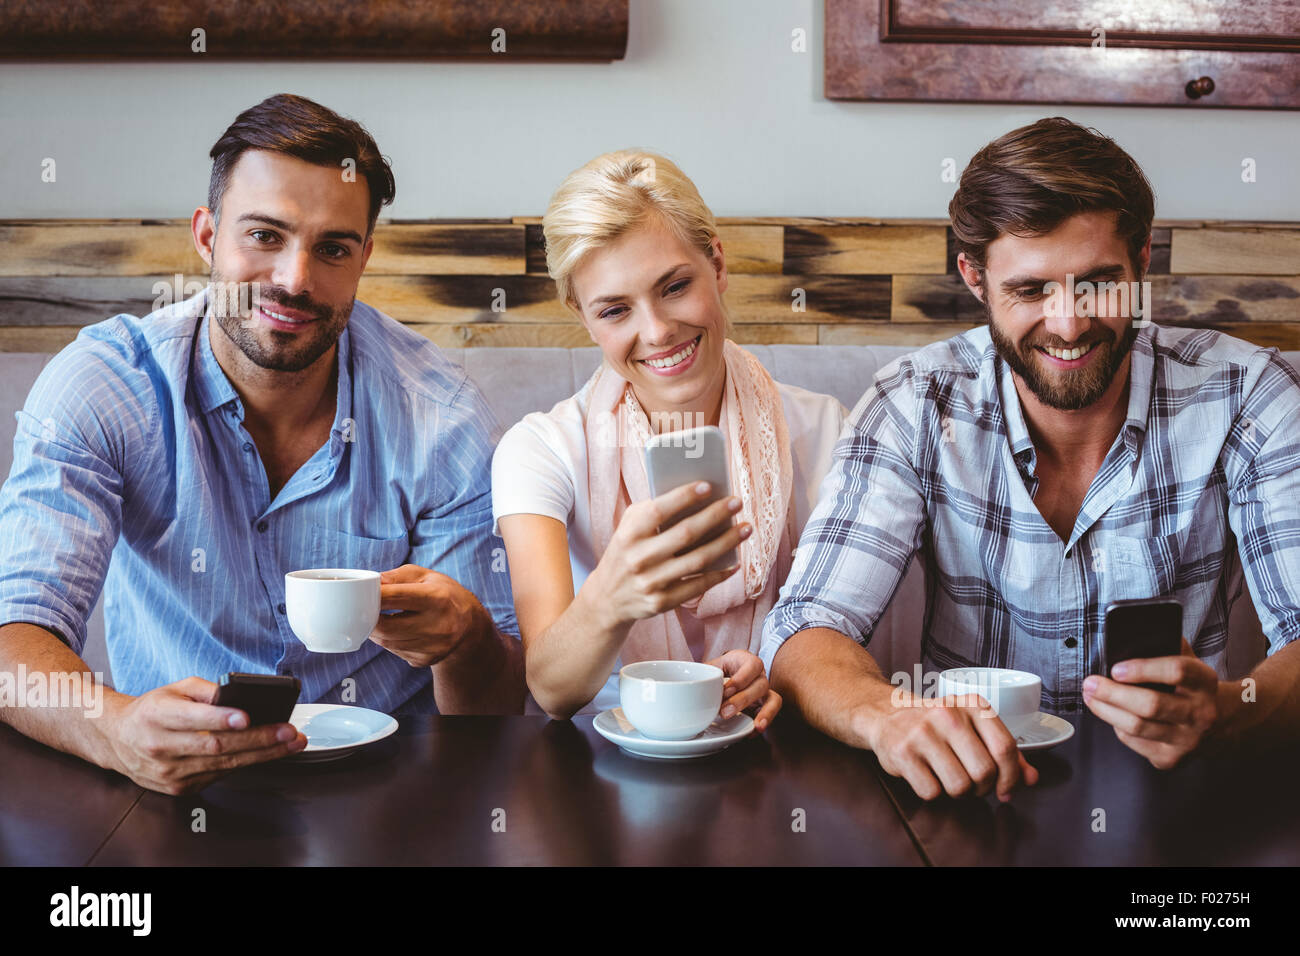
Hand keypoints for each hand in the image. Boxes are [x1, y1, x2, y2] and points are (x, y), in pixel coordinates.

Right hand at [104, 677, 305, 794]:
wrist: (118, 740)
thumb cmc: (152, 710)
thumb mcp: (175, 689)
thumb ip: (208, 690)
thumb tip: (240, 696)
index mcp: (158, 716)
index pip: (193, 719)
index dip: (221, 719)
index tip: (247, 717)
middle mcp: (162, 746)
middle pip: (216, 746)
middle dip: (259, 739)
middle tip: (288, 732)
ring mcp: (170, 772)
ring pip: (223, 764)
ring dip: (262, 754)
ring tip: (290, 743)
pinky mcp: (179, 788)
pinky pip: (219, 775)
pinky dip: (246, 763)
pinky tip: (268, 754)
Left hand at [371, 563, 487, 667]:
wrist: (470, 625)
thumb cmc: (444, 594)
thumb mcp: (426, 576)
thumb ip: (397, 576)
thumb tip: (371, 583)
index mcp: (437, 598)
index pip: (395, 597)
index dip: (373, 596)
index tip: (361, 593)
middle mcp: (438, 625)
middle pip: (386, 626)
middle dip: (369, 618)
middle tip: (364, 610)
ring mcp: (433, 646)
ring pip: (388, 642)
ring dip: (377, 631)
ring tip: (381, 619)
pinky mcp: (427, 660)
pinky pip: (396, 651)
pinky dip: (390, 642)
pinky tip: (399, 631)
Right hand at [584, 481, 751, 630]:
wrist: (607, 598)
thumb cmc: (626, 552)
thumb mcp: (628, 528)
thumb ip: (652, 512)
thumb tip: (697, 496)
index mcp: (628, 534)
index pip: (658, 511)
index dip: (684, 497)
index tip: (708, 486)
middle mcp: (638, 558)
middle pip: (685, 534)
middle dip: (715, 516)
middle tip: (737, 503)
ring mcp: (651, 582)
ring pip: (698, 560)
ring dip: (727, 543)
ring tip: (745, 528)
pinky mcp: (662, 602)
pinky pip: (698, 585)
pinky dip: (720, 574)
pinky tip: (735, 561)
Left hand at [706, 649, 781, 731]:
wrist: (726, 676)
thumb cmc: (718, 671)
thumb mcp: (710, 667)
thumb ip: (698, 673)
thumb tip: (680, 682)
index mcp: (746, 661)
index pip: (752, 665)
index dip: (741, 679)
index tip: (724, 690)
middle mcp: (759, 675)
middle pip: (760, 685)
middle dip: (743, 700)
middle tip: (724, 712)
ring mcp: (764, 691)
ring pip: (773, 699)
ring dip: (763, 713)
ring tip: (754, 726)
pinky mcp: (766, 705)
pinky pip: (772, 713)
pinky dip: (764, 722)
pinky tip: (752, 731)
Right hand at [869, 692, 1038, 801]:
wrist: (886, 714)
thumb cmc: (936, 725)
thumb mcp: (972, 727)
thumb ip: (1004, 753)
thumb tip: (1031, 778)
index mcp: (972, 706)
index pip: (1005, 747)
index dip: (1011, 777)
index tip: (1006, 789)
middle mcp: (948, 715)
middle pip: (984, 771)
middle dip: (982, 788)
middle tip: (972, 784)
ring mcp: (923, 733)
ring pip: (959, 786)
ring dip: (958, 793)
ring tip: (949, 779)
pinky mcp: (902, 752)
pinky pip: (932, 792)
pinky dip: (933, 792)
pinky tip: (927, 775)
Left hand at [1083, 638, 1218, 767]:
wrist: (1223, 723)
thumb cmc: (1193, 687)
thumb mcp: (1189, 660)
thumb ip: (1166, 645)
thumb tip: (1129, 635)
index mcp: (1205, 682)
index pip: (1176, 671)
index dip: (1143, 669)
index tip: (1116, 668)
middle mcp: (1200, 712)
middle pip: (1151, 705)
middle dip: (1112, 693)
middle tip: (1091, 683)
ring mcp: (1187, 739)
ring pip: (1137, 727)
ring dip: (1105, 710)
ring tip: (1090, 697)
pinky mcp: (1172, 758)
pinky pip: (1134, 742)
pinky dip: (1117, 727)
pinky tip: (1112, 715)